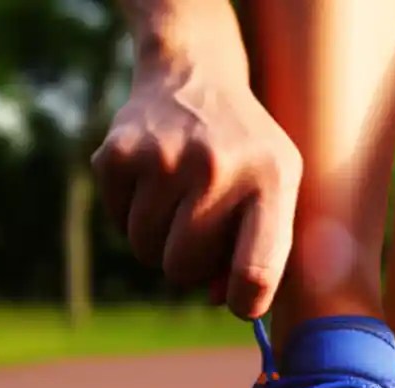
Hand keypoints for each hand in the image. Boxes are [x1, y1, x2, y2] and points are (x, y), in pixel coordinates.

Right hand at [92, 65, 301, 318]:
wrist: (194, 78)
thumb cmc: (245, 152)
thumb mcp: (277, 186)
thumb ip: (263, 248)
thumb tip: (221, 300)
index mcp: (271, 180)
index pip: (255, 269)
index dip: (245, 302)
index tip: (238, 302)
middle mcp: (216, 167)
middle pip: (184, 267)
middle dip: (191, 263)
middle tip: (201, 230)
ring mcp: (162, 158)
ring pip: (147, 251)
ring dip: (161, 240)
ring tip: (180, 202)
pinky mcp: (117, 154)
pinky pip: (119, 224)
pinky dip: (133, 217)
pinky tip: (155, 182)